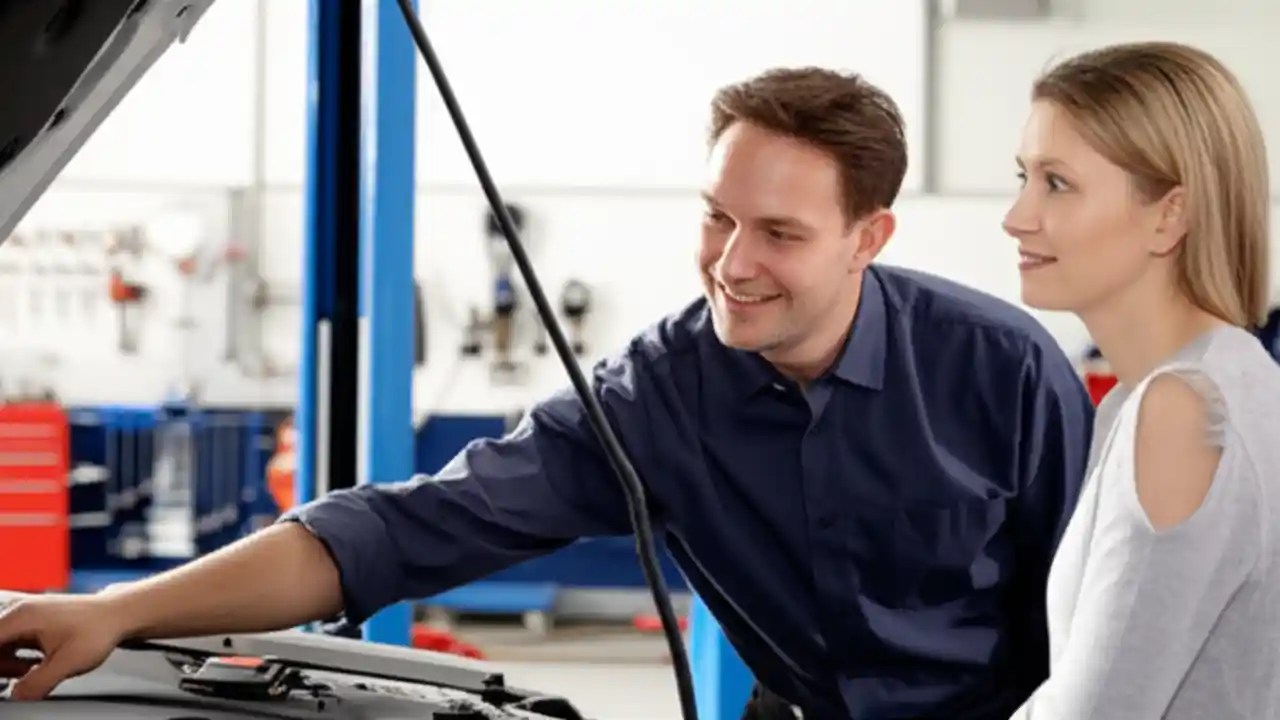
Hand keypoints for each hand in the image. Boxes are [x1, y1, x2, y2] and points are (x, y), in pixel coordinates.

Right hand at [0, 593, 130, 700]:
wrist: (120, 614)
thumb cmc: (98, 630)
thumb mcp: (67, 663)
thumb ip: (37, 682)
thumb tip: (16, 695)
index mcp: (20, 617)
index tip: (4, 678)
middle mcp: (19, 612)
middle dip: (1, 666)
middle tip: (17, 679)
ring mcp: (27, 615)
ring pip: (2, 643)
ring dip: (6, 664)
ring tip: (27, 675)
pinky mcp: (35, 622)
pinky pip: (13, 641)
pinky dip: (16, 657)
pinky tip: (31, 669)